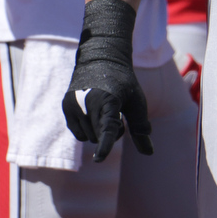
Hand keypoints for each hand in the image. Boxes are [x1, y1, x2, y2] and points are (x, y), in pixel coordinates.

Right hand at [62, 0, 153, 161]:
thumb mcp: (136, 102)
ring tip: (105, 112)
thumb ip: (141, 128)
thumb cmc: (123, 83)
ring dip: (98, 132)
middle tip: (119, 115)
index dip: (105, 144)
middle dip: (111, 134)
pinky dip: (87, 130)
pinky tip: (93, 114)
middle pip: (99, 137)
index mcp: (109, 100)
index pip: (107, 127)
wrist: (100, 59)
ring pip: (88, 138)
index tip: (100, 158)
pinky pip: (78, 133)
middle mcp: (88, 102)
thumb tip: (149, 153)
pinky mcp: (66, 106)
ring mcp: (74, 105)